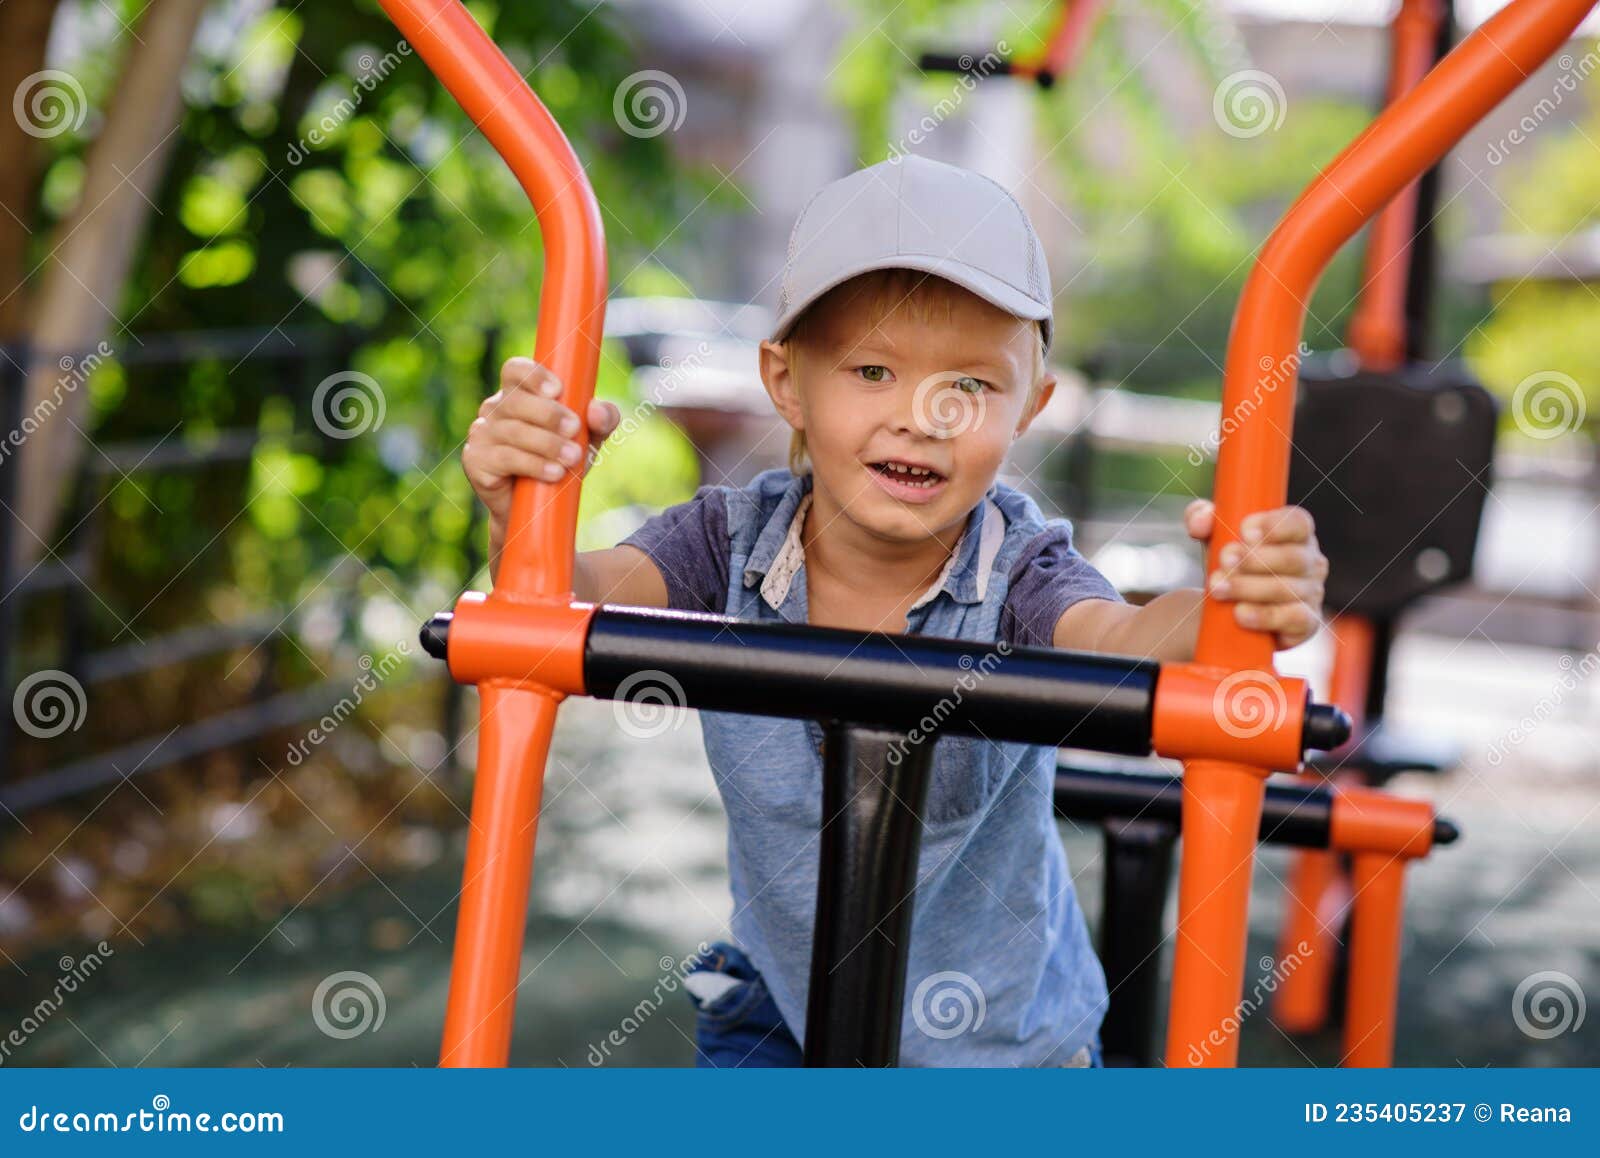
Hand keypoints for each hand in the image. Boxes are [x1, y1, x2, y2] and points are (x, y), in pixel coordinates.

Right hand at [462, 357, 622, 525]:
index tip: (558, 390)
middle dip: (548, 414)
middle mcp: (495, 409)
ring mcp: (481, 434)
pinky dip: (533, 464)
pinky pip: (504, 458)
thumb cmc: (561, 461)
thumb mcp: (589, 439)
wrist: (536, 509)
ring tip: (572, 458)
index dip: (534, 375)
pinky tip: (554, 473)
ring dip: (547, 444)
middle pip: (515, 400)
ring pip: (513, 430)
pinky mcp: (476, 461)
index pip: (515, 370)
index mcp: (518, 393)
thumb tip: (597, 409)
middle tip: (575, 429)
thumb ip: (602, 420)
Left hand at [1184, 499, 1327, 649]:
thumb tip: (1200, 522)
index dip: (1275, 525)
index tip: (1244, 531)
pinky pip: (1295, 620)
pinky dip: (1265, 616)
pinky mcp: (1306, 624)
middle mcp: (1310, 562)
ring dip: (1249, 588)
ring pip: (1288, 589)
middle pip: (1293, 558)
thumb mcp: (1211, 536)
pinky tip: (1240, 614)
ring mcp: (1312, 595)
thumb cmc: (1226, 564)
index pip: (1298, 523)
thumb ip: (1201, 518)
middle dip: (1255, 559)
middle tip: (1224, 561)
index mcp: (1296, 534)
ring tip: (1218, 589)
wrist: (1221, 611)